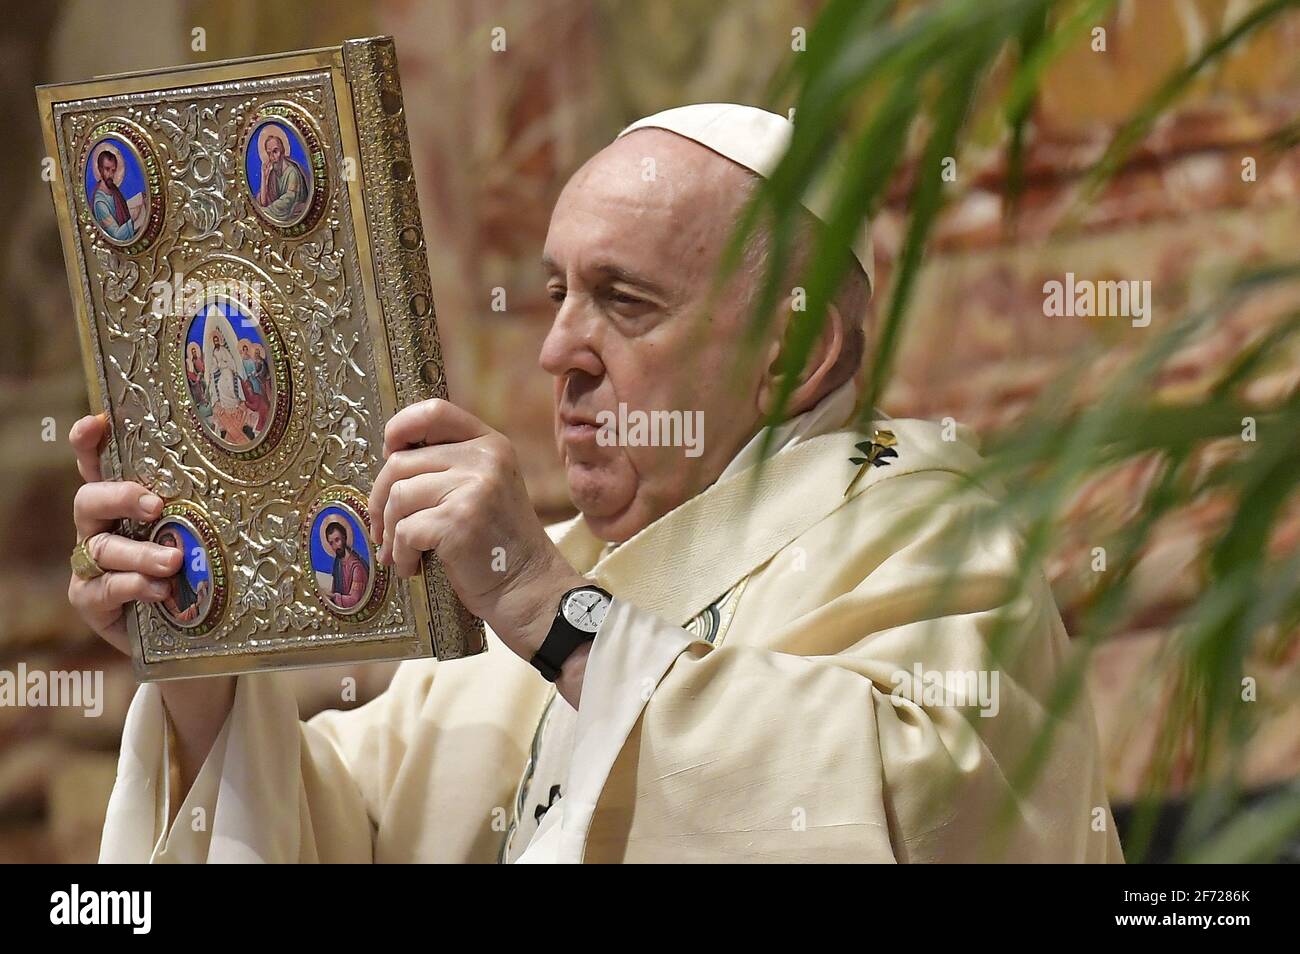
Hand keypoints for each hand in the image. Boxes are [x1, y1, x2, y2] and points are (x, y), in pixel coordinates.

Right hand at [67, 413, 181, 654]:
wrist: (184, 630)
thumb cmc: (194, 571)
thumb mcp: (201, 533)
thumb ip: (203, 509)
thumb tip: (248, 477)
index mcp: (123, 504)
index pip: (97, 466)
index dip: (88, 444)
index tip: (96, 422)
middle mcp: (100, 528)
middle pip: (88, 500)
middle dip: (119, 498)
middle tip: (156, 505)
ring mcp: (91, 565)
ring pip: (100, 549)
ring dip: (139, 553)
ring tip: (173, 561)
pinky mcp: (91, 600)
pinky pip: (103, 588)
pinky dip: (132, 586)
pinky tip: (160, 590)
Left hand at [369, 399, 586, 663]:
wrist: (528, 587)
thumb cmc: (498, 544)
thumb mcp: (486, 487)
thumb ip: (451, 465)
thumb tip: (389, 458)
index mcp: (490, 444)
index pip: (433, 411)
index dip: (399, 428)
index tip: (388, 455)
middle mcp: (484, 459)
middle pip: (400, 462)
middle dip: (380, 500)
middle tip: (383, 528)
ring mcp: (473, 489)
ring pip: (398, 497)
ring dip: (389, 531)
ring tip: (400, 552)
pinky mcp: (458, 522)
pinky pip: (404, 531)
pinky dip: (401, 555)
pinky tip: (412, 567)